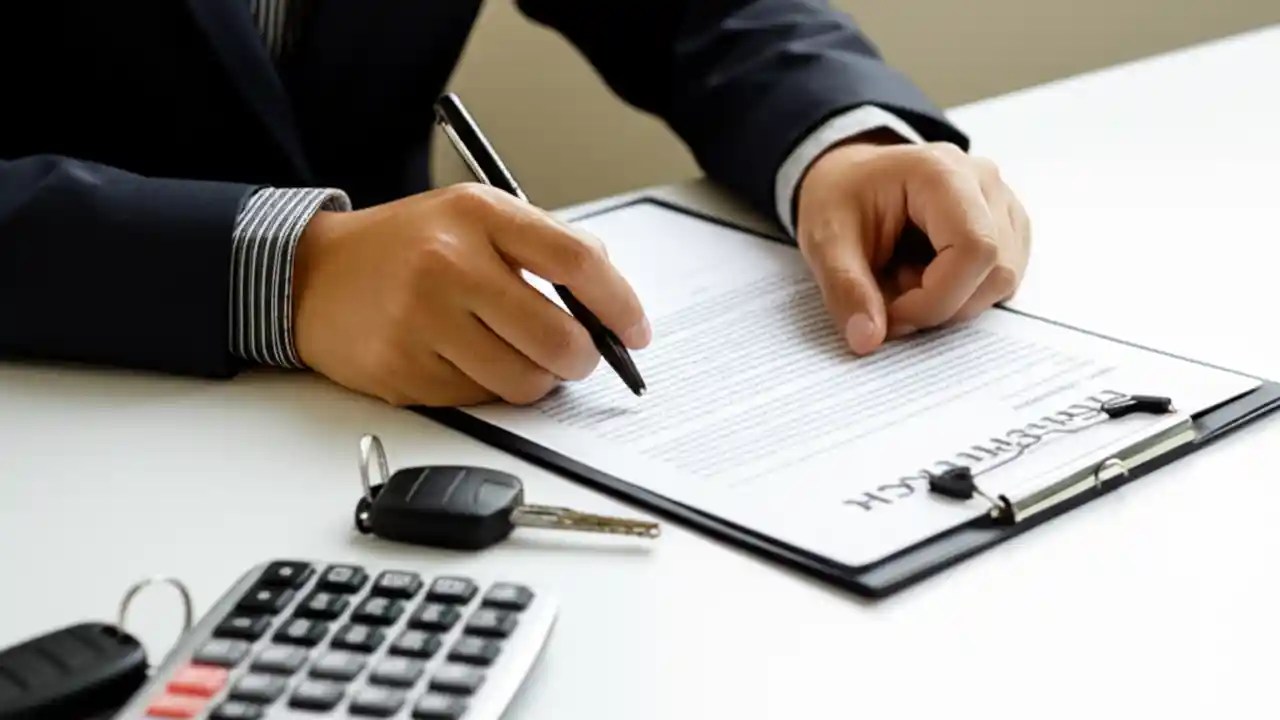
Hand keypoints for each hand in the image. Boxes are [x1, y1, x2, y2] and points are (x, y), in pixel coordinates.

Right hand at [292, 184, 650, 406]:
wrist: (313, 275)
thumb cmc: (408, 246)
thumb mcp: (473, 218)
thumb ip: (543, 247)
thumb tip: (609, 302)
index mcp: (477, 214)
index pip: (576, 262)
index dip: (619, 304)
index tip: (635, 331)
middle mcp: (449, 263)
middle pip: (558, 338)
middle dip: (581, 359)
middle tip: (576, 357)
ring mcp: (421, 320)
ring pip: (523, 382)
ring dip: (535, 381)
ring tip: (515, 357)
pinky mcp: (402, 368)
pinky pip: (478, 400)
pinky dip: (486, 389)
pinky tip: (463, 360)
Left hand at [795, 138, 1030, 353]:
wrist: (851, 174)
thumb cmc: (840, 196)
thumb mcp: (825, 239)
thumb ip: (845, 288)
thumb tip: (867, 339)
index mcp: (942, 172)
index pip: (975, 250)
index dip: (937, 299)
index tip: (891, 314)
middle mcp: (984, 182)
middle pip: (996, 271)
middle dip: (942, 306)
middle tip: (891, 303)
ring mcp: (1002, 203)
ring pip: (1004, 280)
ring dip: (953, 301)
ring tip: (906, 279)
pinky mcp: (1007, 227)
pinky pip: (1002, 279)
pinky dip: (964, 294)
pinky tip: (927, 276)